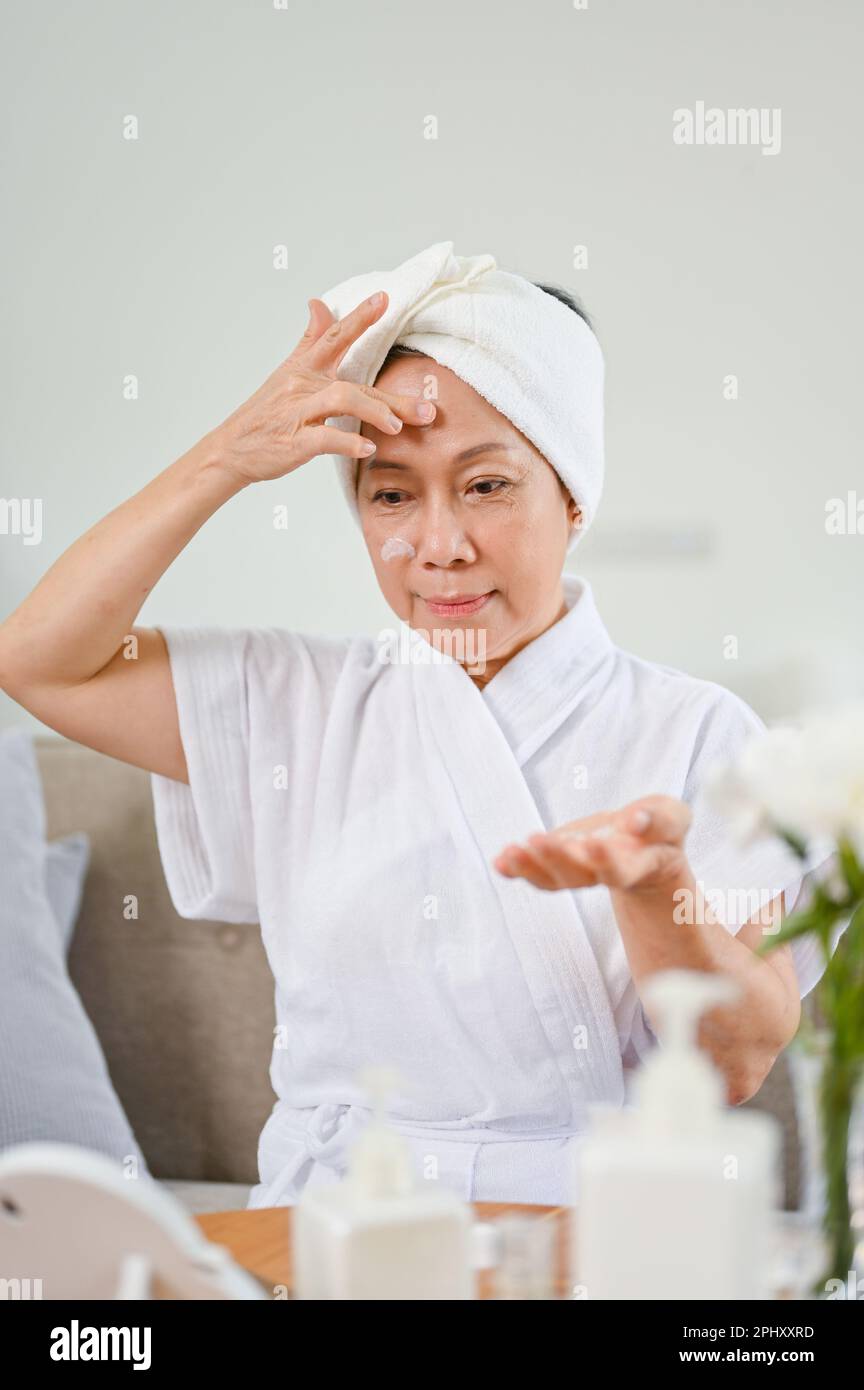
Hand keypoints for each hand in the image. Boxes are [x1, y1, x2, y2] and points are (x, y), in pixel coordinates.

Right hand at [207, 291, 435, 485]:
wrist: (231, 449)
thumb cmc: (265, 414)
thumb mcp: (287, 372)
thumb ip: (310, 340)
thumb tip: (320, 303)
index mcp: (304, 368)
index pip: (334, 336)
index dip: (360, 318)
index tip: (385, 299)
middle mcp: (302, 386)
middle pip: (352, 379)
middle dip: (393, 395)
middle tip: (427, 409)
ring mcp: (297, 413)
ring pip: (340, 400)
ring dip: (374, 412)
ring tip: (396, 428)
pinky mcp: (293, 442)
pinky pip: (325, 438)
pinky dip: (348, 443)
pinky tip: (368, 449)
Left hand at [493, 794, 691, 893]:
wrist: (643, 847)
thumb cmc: (658, 830)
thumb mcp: (673, 818)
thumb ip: (659, 819)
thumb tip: (634, 821)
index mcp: (636, 865)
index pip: (621, 868)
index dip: (606, 859)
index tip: (592, 844)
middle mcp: (603, 874)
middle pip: (579, 875)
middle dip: (557, 859)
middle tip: (538, 840)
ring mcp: (579, 874)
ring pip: (554, 878)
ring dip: (530, 866)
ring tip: (511, 852)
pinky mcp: (559, 866)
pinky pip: (537, 876)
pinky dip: (517, 870)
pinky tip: (499, 863)